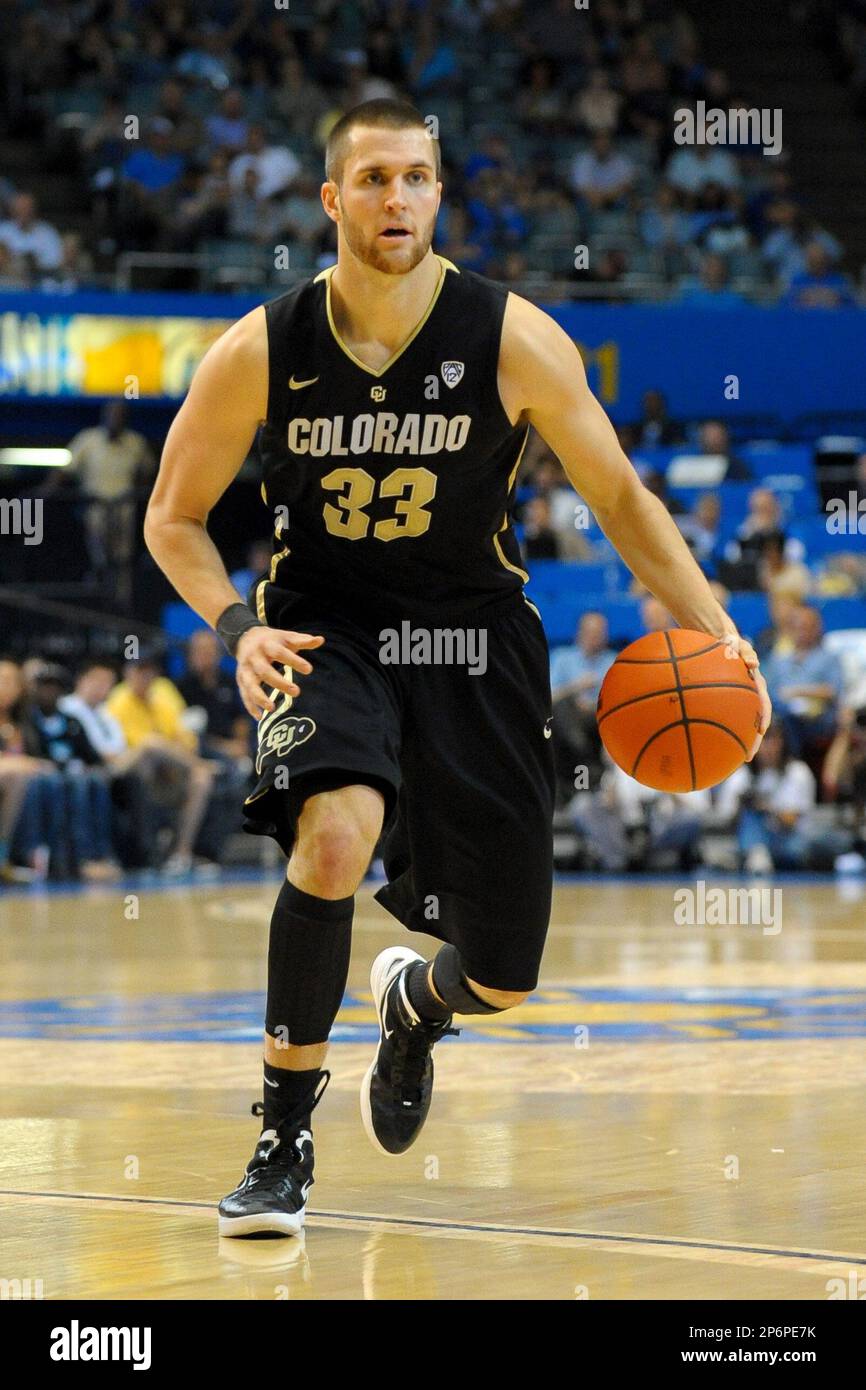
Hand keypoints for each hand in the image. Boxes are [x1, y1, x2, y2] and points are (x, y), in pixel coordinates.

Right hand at [236, 625, 324, 719]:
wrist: (246, 638)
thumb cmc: (273, 641)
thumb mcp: (287, 637)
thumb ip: (303, 640)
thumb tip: (321, 639)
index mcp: (267, 645)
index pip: (280, 653)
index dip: (294, 661)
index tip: (309, 669)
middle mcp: (253, 657)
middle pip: (264, 671)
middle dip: (279, 682)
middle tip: (296, 692)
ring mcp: (245, 670)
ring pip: (250, 685)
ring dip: (260, 697)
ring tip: (272, 708)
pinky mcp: (240, 680)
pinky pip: (244, 694)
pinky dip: (250, 706)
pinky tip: (260, 717)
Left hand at [722, 633, 771, 759]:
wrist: (718, 641)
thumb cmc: (729, 642)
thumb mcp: (738, 643)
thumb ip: (745, 651)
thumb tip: (753, 664)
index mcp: (756, 685)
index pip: (763, 705)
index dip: (763, 720)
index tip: (761, 732)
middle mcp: (750, 696)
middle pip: (754, 722)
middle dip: (752, 740)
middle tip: (748, 757)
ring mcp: (738, 701)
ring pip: (740, 725)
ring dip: (737, 741)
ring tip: (730, 759)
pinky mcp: (725, 703)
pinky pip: (723, 720)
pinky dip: (717, 731)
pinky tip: (705, 742)